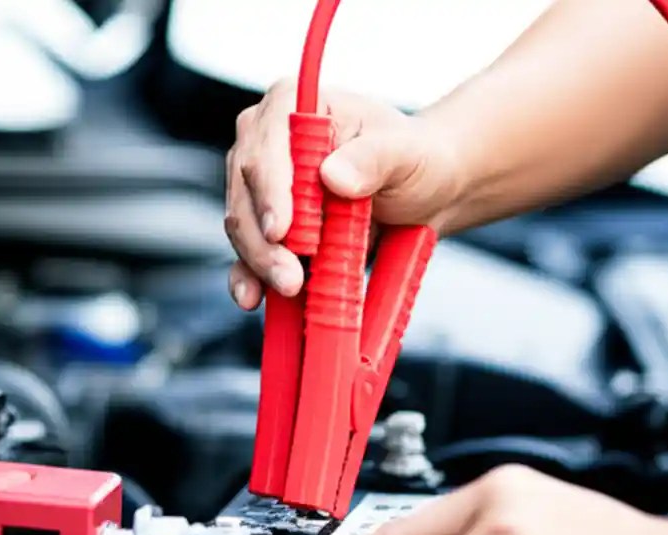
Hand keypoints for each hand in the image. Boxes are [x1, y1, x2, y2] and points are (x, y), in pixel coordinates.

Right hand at [224, 79, 464, 309]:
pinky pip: (248, 251)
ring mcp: (264, 184)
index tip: (281, 229)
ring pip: (243, 225)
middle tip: (289, 277)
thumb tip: (332, 176)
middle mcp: (268, 139)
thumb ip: (374, 158)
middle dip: (264, 240)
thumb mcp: (406, 154)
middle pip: (246, 190)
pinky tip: (254, 298)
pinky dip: (249, 276)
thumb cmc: (415, 161)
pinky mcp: (268, 224)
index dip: (270, 189)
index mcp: (294, 104)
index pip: (266, 145)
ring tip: (289, 288)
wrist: (424, 193)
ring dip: (260, 263)